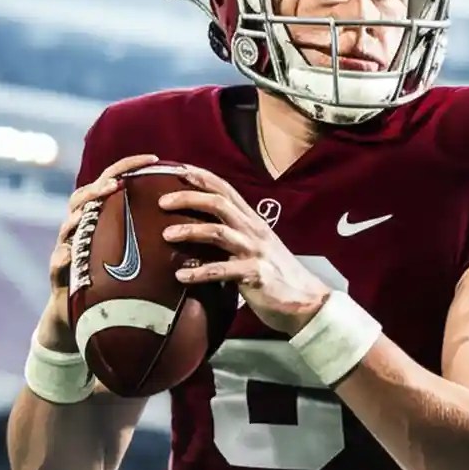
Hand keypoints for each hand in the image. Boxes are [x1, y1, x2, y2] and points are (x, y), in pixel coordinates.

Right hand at [41, 153, 160, 351]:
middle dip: (96, 188)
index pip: (112, 183)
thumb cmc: (117, 285)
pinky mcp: (59, 276)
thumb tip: (197, 221)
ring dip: (77, 216)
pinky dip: (61, 258)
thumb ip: (155, 237)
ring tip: (91, 210)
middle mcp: (80, 230)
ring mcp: (66, 250)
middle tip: (114, 184)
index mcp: (101, 220)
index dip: (129, 167)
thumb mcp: (137, 259)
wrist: (83, 319)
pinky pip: (56, 264)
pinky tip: (67, 255)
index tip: (152, 158)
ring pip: (67, 227)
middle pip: (82, 199)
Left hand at [160, 166, 330, 335]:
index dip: (201, 177)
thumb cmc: (275, 274)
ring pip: (219, 232)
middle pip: (219, 203)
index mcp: (252, 220)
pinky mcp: (255, 275)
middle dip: (189, 197)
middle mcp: (254, 230)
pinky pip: (223, 271)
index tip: (176, 169)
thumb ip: (232, 234)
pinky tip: (180, 276)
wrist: (307, 300)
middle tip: (161, 200)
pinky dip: (200, 272)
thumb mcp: (255, 246)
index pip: (225, 189)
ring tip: (165, 235)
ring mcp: (255, 251)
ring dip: (191, 230)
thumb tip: (198, 230)